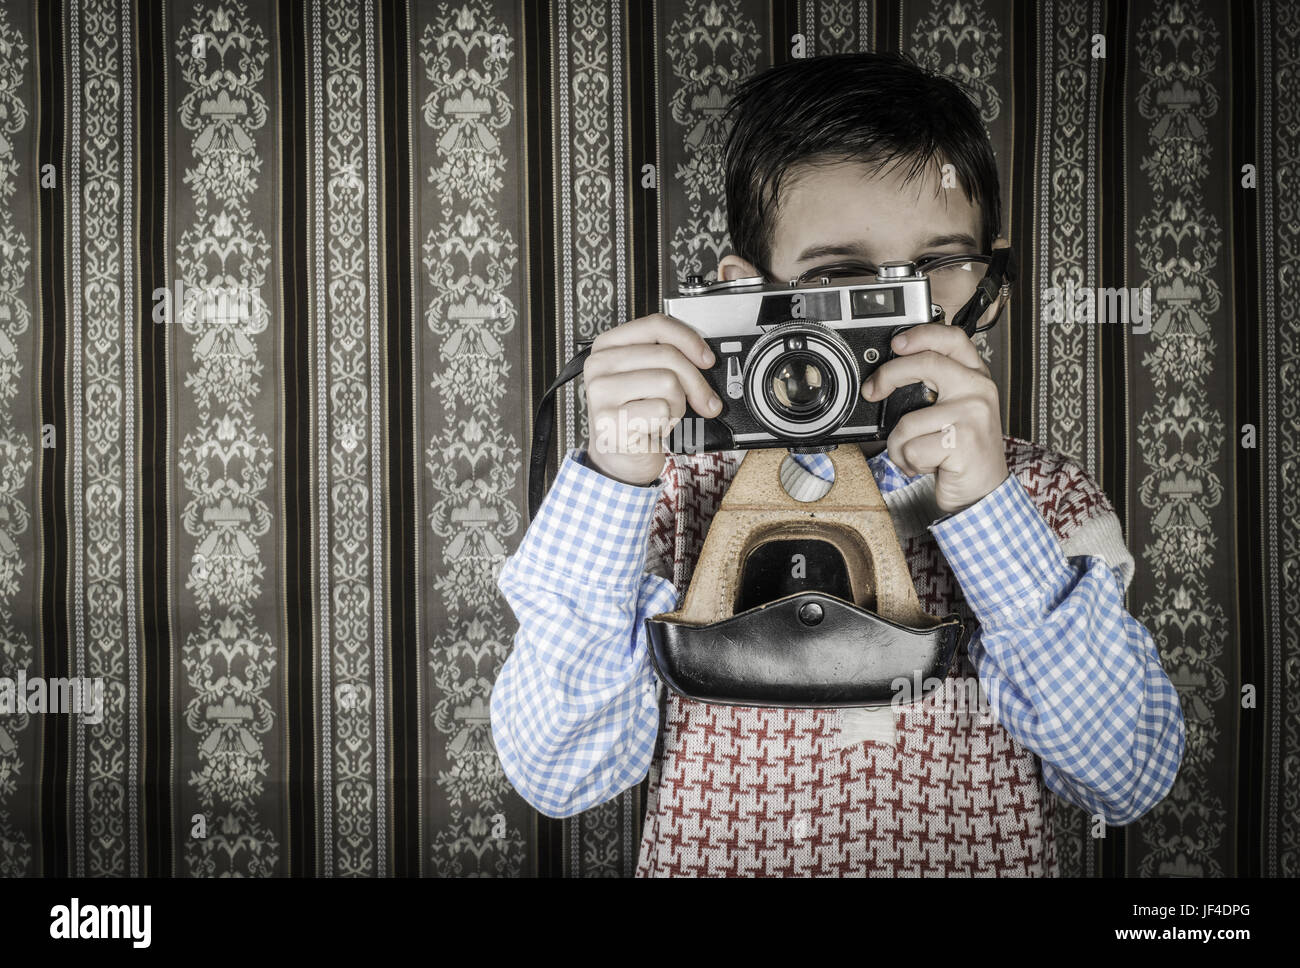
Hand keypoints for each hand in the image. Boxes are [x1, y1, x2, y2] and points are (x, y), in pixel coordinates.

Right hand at [582, 314, 723, 486]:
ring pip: (668, 382)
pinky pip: (661, 410)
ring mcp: (601, 393)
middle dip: (695, 382)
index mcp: (608, 345)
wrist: (620, 457)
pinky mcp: (609, 421)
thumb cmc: (637, 415)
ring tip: (664, 415)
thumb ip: (669, 359)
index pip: (656, 325)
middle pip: (667, 355)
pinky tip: (654, 428)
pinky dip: (668, 423)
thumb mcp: (650, 377)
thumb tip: (705, 359)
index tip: (707, 359)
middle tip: (703, 401)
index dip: (690, 340)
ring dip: (678, 405)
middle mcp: (599, 365)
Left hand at [860, 324, 1008, 514]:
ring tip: (917, 453)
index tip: (896, 343)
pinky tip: (926, 466)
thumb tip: (887, 375)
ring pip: (908, 422)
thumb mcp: (954, 411)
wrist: (985, 490)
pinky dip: (909, 463)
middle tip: (872, 391)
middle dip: (888, 376)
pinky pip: (912, 448)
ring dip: (900, 446)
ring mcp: (972, 415)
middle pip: (925, 364)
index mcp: (976, 377)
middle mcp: (978, 390)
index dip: (922, 334)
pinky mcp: (962, 442)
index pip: (952, 339)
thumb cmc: (962, 451)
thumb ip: (934, 388)